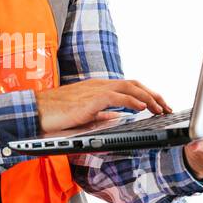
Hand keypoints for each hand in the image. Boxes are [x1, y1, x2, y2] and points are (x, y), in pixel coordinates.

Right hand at [35, 78, 172, 133]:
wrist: (35, 112)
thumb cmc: (55, 115)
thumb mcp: (84, 115)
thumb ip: (101, 115)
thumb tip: (116, 118)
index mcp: (98, 88)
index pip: (129, 87)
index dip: (147, 95)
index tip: (159, 106)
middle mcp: (99, 86)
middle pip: (134, 84)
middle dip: (154, 95)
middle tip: (167, 107)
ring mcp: (95, 91)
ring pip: (129, 88)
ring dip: (148, 98)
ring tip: (160, 109)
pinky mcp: (90, 100)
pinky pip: (116, 97)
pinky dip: (132, 101)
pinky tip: (142, 109)